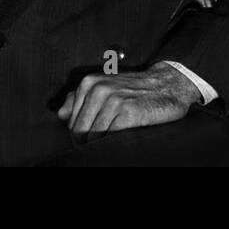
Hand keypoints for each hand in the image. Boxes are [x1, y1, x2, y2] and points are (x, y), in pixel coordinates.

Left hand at [57, 62, 202, 135]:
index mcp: (89, 83)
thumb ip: (79, 98)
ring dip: (102, 145)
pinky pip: (111, 137)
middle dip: (88, 143)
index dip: (80, 136)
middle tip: (101, 145)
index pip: (72, 122)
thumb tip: (60, 114)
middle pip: (81, 131)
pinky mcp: (129, 112)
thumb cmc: (134, 89)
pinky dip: (114, 143)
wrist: (167, 85)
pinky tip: (122, 139)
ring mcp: (113, 100)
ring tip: (112, 142)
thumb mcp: (104, 86)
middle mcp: (99, 89)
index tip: (90, 141)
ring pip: (95, 137)